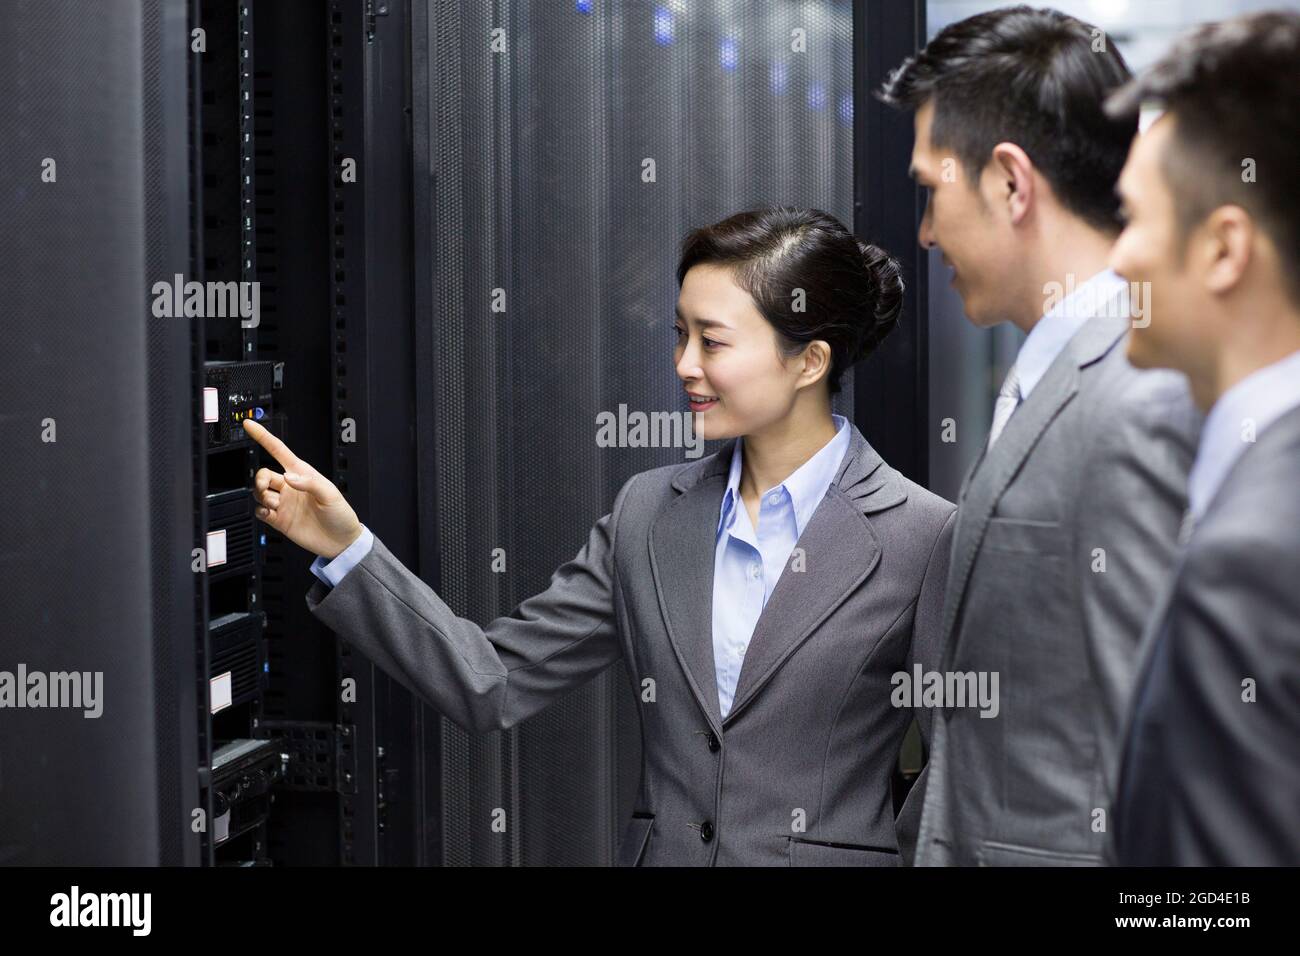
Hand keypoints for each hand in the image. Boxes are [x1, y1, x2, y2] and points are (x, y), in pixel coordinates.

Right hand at [241, 419, 362, 559]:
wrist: (341, 542)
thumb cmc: (340, 515)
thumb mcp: (330, 494)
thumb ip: (310, 483)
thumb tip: (288, 477)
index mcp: (302, 474)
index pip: (278, 451)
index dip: (263, 437)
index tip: (249, 425)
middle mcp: (290, 487)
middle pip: (263, 474)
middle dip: (259, 478)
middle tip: (265, 486)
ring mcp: (284, 503)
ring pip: (260, 493)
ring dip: (262, 496)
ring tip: (275, 504)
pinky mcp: (280, 520)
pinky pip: (261, 511)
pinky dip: (260, 511)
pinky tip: (269, 513)